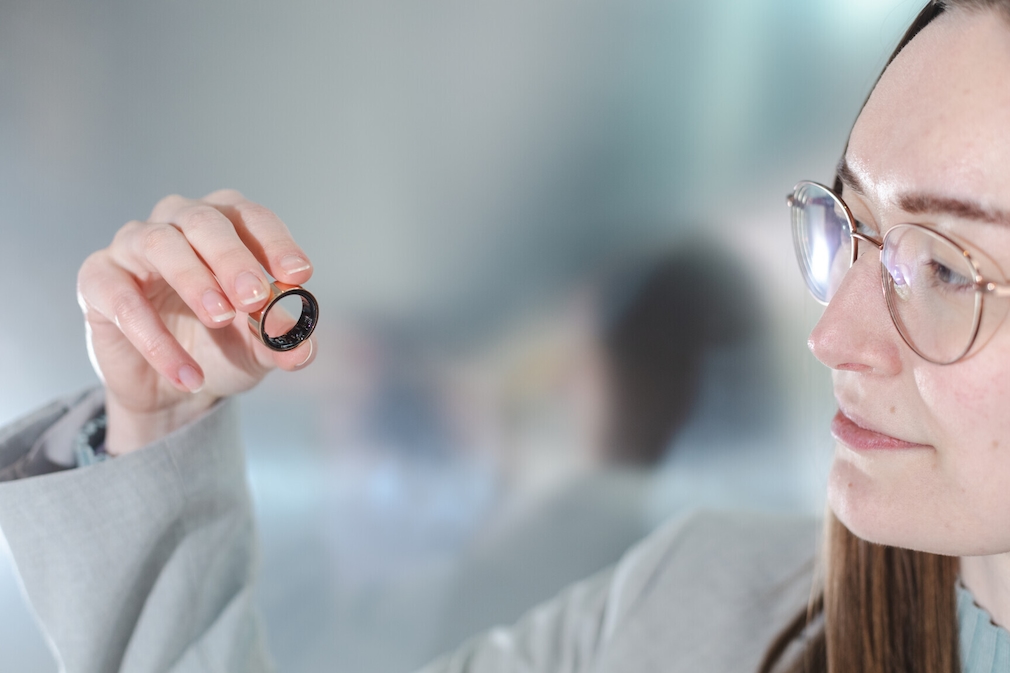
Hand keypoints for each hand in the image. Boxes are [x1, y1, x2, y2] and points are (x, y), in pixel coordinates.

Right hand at [77, 189, 316, 454]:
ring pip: (160, 244)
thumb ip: (283, 342)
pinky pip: (123, 300)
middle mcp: (179, 222)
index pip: (252, 217)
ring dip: (194, 281)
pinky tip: (188, 374)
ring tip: (221, 319)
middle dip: (233, 258)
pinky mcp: (98, 279)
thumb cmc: (223, 347)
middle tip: (254, 298)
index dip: (276, 243)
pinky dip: (156, 340)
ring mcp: (134, 245)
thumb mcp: (260, 348)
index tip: (298, 276)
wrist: (175, 388)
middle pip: (205, 221)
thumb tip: (302, 349)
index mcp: (227, 224)